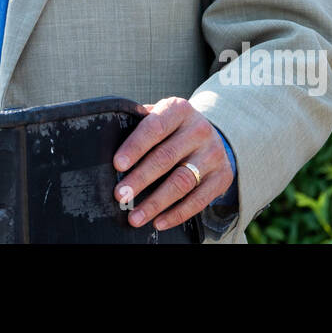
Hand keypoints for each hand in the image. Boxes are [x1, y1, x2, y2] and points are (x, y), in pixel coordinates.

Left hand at [113, 96, 232, 230]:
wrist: (214, 136)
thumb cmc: (174, 129)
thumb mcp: (161, 117)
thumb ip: (141, 125)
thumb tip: (108, 142)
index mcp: (179, 110)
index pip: (154, 128)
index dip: (135, 147)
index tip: (117, 164)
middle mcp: (199, 129)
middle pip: (166, 157)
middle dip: (140, 179)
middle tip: (121, 195)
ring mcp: (213, 154)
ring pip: (182, 182)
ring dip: (156, 203)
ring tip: (135, 217)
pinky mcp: (222, 176)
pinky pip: (198, 200)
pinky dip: (177, 214)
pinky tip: (159, 222)